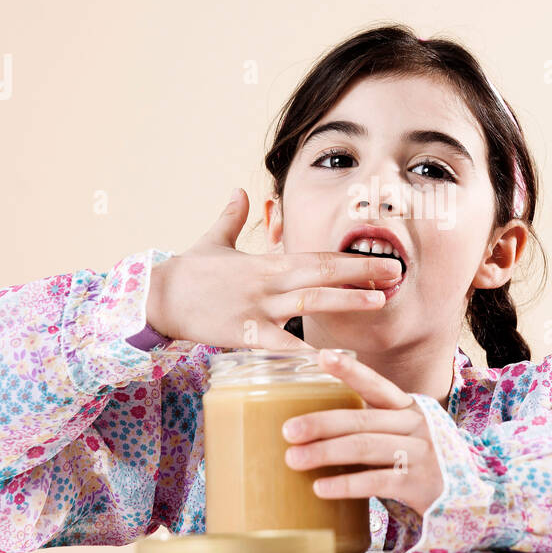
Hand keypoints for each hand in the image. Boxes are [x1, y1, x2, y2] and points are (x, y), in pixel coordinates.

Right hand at [146, 188, 403, 349]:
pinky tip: (331, 360)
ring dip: (345, 300)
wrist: (155, 296)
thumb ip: (232, 217)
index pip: (317, 257)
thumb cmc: (186, 272)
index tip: (380, 258)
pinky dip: (307, 352)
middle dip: (361, 272)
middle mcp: (268, 282)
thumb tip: (240, 192)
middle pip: (322, 273)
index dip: (350, 258)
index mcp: (266, 262)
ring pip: (309, 302)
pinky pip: (281, 345)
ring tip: (378, 302)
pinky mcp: (244, 335)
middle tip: (396, 271)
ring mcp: (258, 308)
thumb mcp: (212, 240)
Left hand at [281, 349, 444, 515]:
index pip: (376, 384)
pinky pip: (376, 481)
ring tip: (294, 459)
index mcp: (407, 407)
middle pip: (361, 419)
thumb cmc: (416, 460)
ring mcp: (420, 453)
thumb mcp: (400, 434)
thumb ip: (368, 425)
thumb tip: (309, 426)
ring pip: (365, 447)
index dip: (349, 370)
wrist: (462, 495)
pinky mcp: (418, 483)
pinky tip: (320, 488)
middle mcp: (415, 425)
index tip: (321, 356)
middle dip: (321, 423)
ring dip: (325, 452)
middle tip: (288, 430)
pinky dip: (345, 484)